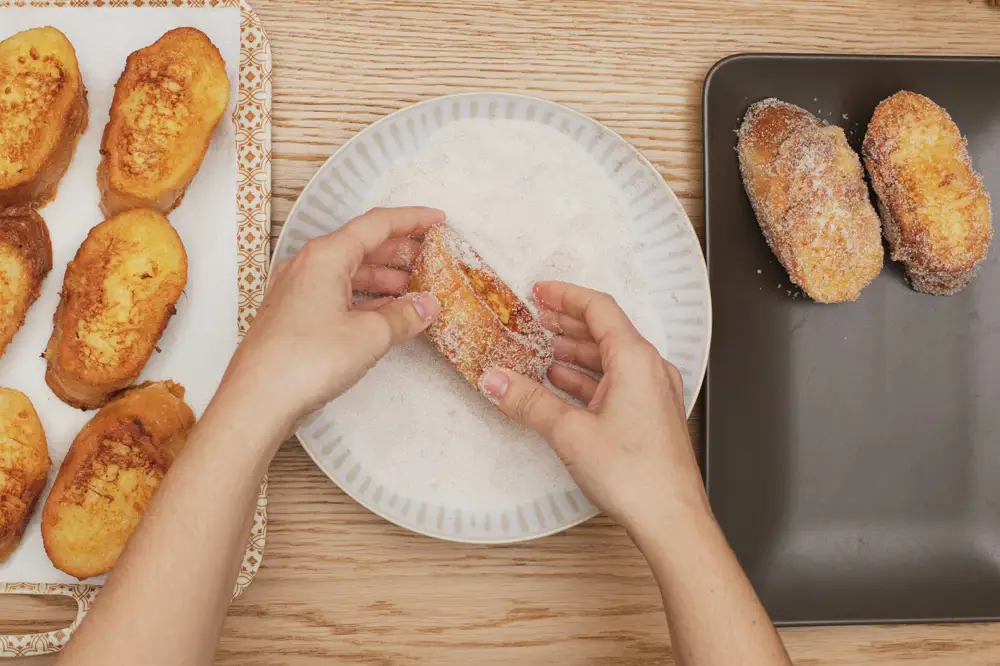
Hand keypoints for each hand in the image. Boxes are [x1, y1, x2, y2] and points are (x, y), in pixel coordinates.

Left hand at [219, 207, 443, 430]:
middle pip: (361, 246)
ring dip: (383, 278)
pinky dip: (364, 298)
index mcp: (326, 257)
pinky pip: (335, 294)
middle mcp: (307, 266)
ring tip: (413, 290)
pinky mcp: (293, 315)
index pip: (376, 224)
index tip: (437, 220)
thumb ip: (405, 316)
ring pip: (348, 272)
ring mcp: (296, 290)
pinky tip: (384, 313)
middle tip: (429, 259)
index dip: (411, 220)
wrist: (257, 400)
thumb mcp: (370, 336)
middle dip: (398, 252)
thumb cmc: (304, 361)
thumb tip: (427, 306)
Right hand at [480, 281, 706, 534]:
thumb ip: (529, 402)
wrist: (671, 519)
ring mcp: (653, 392)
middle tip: (533, 318)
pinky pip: (615, 381)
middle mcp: (650, 369)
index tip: (538, 292)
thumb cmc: (636, 476)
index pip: (599, 308)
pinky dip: (586, 377)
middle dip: (566, 323)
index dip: (565, 296)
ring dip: (574, 351)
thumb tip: (496, 381)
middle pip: (605, 330)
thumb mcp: (570, 433)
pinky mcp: (650, 415)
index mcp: (636, 360)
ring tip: (540, 350)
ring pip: (609, 357)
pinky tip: (561, 384)